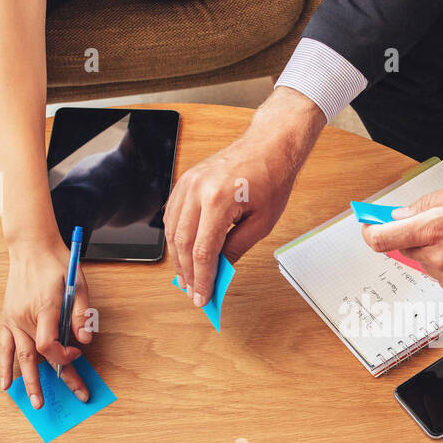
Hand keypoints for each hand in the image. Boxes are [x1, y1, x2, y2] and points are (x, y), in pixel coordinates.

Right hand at [0, 235, 93, 408]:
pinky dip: (4, 366)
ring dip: (29, 382)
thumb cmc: (56, 264)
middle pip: (38, 356)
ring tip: (36, 403)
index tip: (77, 353)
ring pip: (20, 357)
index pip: (49, 345)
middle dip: (58, 379)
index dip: (65, 355)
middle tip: (75, 395)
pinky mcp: (7, 319)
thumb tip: (86, 341)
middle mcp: (24, 317)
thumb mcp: (79, 284)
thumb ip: (82, 314)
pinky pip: (4, 347)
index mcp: (43, 308)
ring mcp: (13, 319)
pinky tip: (6, 384)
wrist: (30, 248)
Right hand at [164, 87, 325, 306]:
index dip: (202, 278)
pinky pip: (172, 214)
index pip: (203, 251)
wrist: (268, 146)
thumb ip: (236, 248)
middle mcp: (197, 190)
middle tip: (193, 292)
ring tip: (187, 278)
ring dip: (178, 258)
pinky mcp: (185, 180)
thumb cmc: (270, 179)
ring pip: (172, 230)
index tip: (202, 297)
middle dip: (187, 273)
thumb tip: (220, 272)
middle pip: (183, 243)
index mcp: (218, 201)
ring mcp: (187, 183)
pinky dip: (175, 236)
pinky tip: (182, 252)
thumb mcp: (261, 223)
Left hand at [360, 179, 442, 301]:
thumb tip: (400, 217)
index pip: (383, 239)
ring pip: (427, 267)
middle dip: (416, 239)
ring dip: (436, 254)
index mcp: (435, 228)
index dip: (371, 233)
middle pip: (405, 252)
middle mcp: (440, 258)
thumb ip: (425, 205)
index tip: (369, 229)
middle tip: (441, 227)